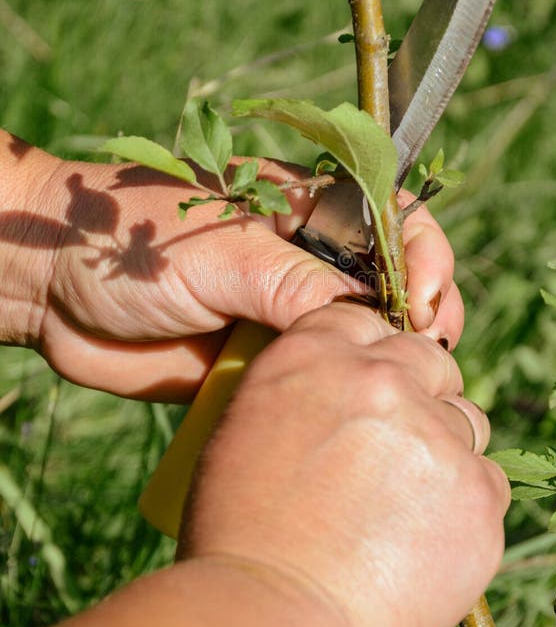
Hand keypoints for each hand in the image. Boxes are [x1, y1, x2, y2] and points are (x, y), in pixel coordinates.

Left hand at [0, 133, 462, 399]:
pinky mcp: (258, 363)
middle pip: (388, 282)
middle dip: (423, 309)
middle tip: (432, 343)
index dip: (423, 252)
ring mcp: (281, 314)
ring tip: (414, 382)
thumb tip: (376, 320)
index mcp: (300, 212)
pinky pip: (312, 380)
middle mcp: (300, 262)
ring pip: (358, 337)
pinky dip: (339, 397)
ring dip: (391, 359)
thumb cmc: (130, 245)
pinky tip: (360, 414)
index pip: (390, 219)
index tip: (425, 297)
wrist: (51, 291)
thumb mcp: (225, 252)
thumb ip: (298, 282)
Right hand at [180, 302, 508, 626]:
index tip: (371, 381)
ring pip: (464, 417)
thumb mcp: (241, 432)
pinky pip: (487, 478)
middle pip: (428, 358)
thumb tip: (334, 395)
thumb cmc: (238, 536)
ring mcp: (434, 432)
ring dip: (443, 445)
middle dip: (419, 389)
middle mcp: (379, 379)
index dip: (371, 352)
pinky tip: (423, 537)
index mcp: (313, 355)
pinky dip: (463, 502)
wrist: (272, 620)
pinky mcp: (477, 490)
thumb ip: (296, 393)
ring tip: (407, 499)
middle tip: (397, 439)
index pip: (363, 319)